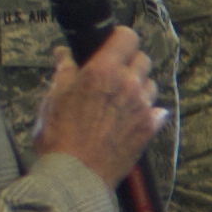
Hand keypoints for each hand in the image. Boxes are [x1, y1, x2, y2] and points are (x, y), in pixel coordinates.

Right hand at [32, 30, 160, 184]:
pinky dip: (148, 110)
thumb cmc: (60, 138)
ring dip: (139, 86)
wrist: (75, 174)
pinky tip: (132, 116)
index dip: (120, 38)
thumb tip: (63, 56)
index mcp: (103, 71)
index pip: (127, 37)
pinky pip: (158, 110)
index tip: (113, 44)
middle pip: (143, 59)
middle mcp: (127, 85)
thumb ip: (64, 72)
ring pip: (151, 84)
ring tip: (120, 98)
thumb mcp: (53, 98)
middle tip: (114, 73)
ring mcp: (142, 107)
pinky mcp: (149, 128)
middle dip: (130, 62)